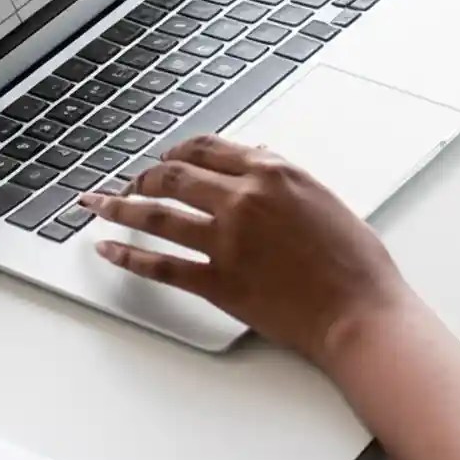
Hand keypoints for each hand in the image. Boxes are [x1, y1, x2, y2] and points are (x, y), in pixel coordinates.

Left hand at [78, 135, 413, 365]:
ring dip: (120, 208)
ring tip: (99, 205)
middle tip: (131, 183)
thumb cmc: (355, 262)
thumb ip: (285, 177)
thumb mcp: (324, 199)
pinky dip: (128, 258)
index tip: (166, 157)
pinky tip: (109, 250)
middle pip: (174, 175)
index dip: (178, 150)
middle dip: (144, 176)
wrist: (359, 312)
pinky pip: (161, 266)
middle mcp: (243, 199)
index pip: (208, 147)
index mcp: (273, 173)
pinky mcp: (218, 282)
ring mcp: (227, 241)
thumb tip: (257, 159)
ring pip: (156, 215)